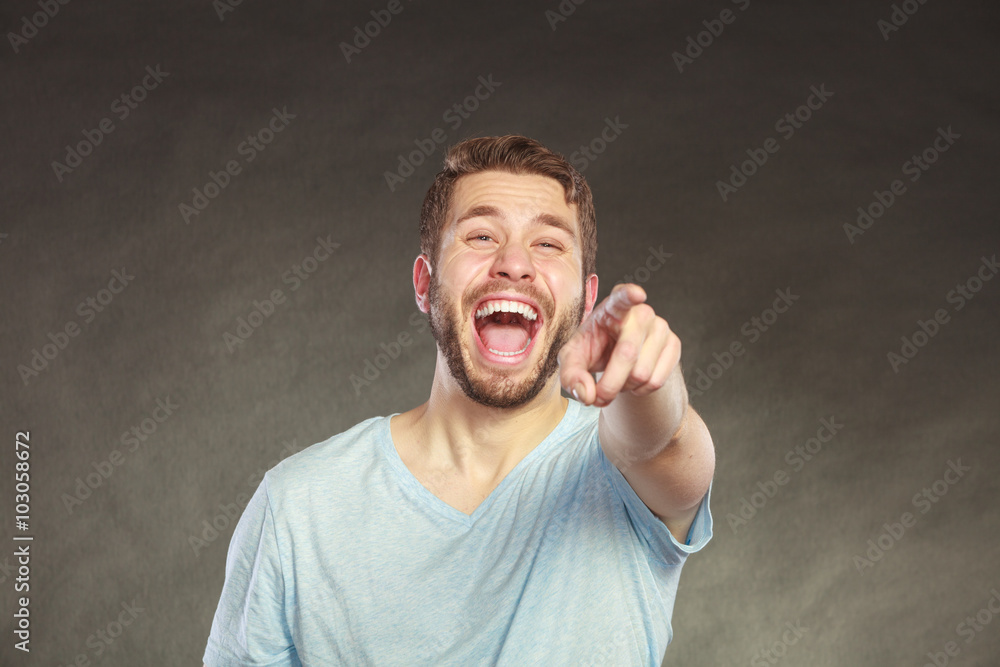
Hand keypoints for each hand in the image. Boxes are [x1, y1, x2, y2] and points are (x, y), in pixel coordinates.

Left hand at [558, 283, 680, 407]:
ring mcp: (660, 327)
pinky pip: (657, 381)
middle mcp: (640, 313)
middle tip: (598, 396)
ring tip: (617, 378)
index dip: (629, 295)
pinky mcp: (673, 345)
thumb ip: (570, 376)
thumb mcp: (573, 359)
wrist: (616, 354)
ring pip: (643, 374)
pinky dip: (640, 391)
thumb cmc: (593, 349)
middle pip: (627, 354)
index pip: (622, 297)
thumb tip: (587, 394)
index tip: (637, 294)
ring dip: (624, 388)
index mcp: (613, 307)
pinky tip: (633, 381)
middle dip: (609, 384)